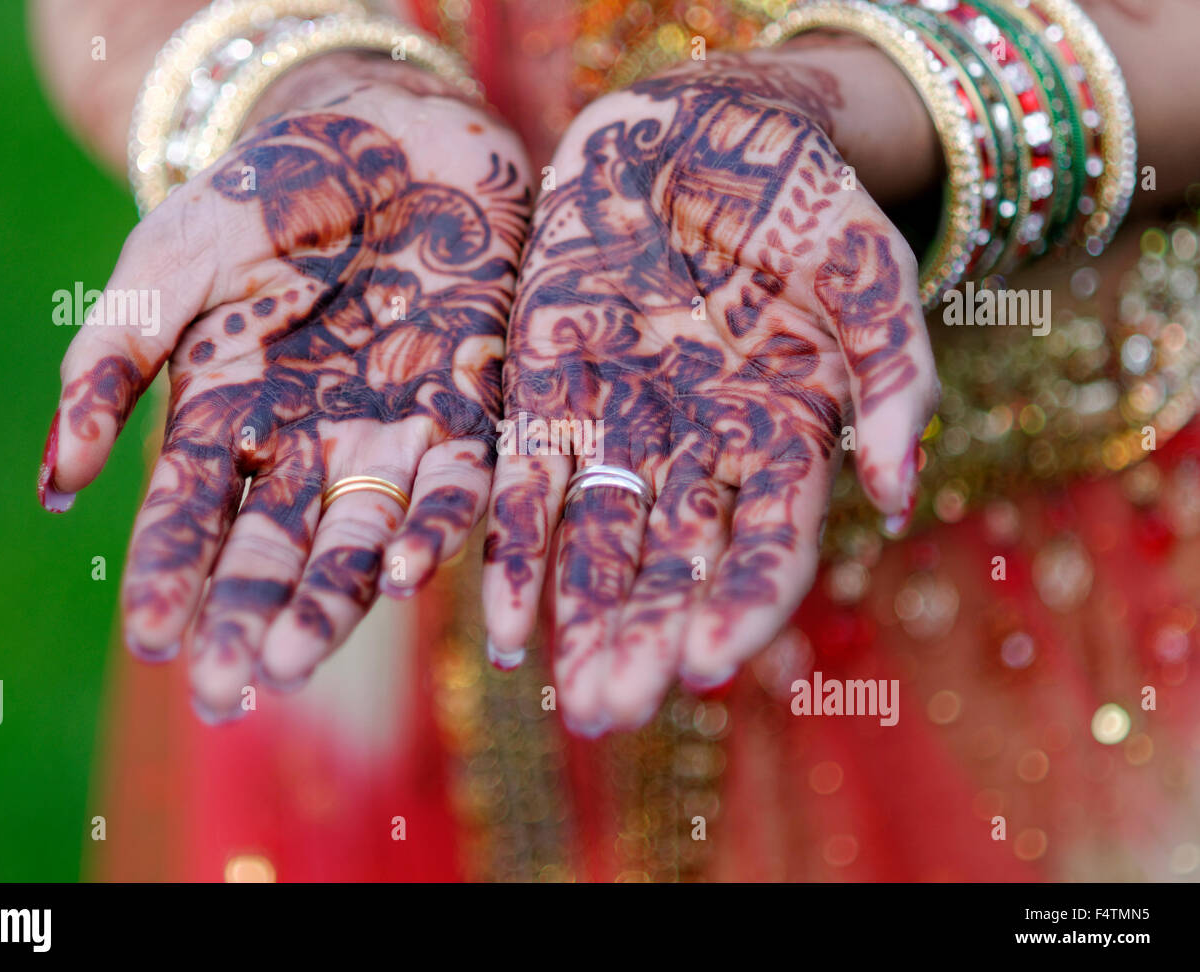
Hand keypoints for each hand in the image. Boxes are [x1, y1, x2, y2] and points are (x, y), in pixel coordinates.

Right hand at [39, 65, 529, 719]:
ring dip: (336, 597)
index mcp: (229, 416)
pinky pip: (459, 481)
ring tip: (302, 653)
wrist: (384, 132)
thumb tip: (59, 481)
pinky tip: (410, 574)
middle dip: (254, 614)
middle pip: (278, 547)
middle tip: (232, 688)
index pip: (191, 515)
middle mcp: (310, 444)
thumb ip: (115, 358)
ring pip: (365, 536)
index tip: (153, 640)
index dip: (169, 575)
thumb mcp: (169, 261)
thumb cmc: (263, 193)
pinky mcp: (471, 407)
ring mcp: (392, 432)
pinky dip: (437, 526)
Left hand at [481, 54, 938, 734]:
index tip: (708, 662)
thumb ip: (892, 371)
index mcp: (783, 441)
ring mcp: (622, 431)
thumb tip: (897, 487)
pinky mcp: (548, 397)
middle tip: (615, 708)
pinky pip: (525, 486)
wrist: (693, 132)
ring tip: (571, 693)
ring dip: (582, 618)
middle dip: (645, 639)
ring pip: (600, 545)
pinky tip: (505, 626)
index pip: (767, 547)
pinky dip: (514, 552)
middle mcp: (700, 457)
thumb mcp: (864, 269)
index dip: (741, 605)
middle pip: (675, 569)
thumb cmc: (793, 197)